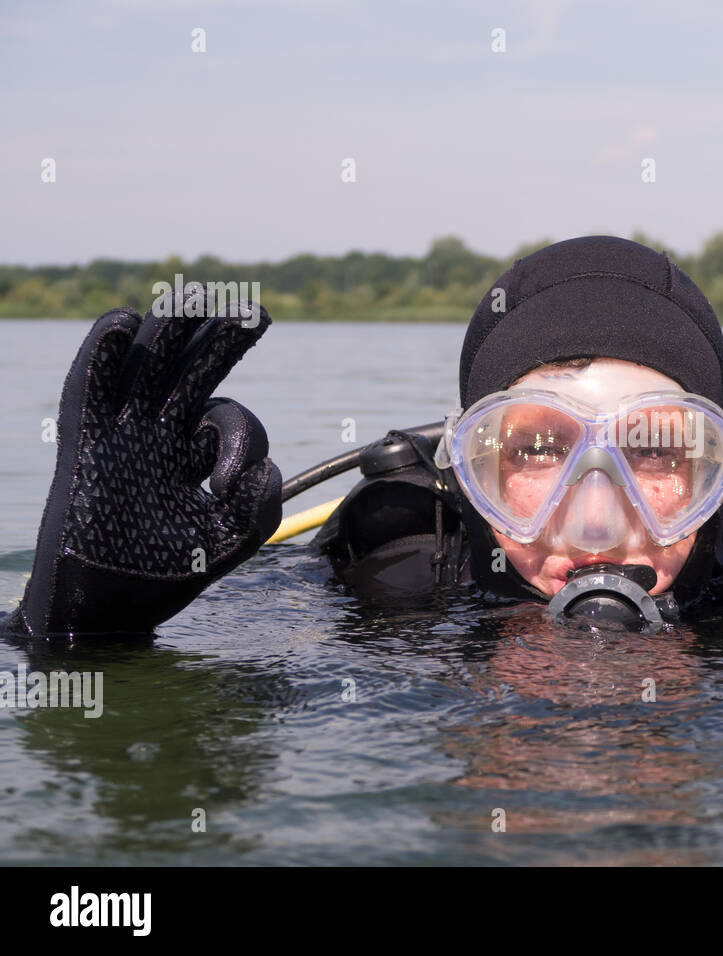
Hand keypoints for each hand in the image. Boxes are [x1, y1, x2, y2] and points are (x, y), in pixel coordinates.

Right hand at [16, 294, 280, 635]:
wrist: (106, 606)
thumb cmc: (166, 573)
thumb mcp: (230, 539)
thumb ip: (260, 505)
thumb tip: (260, 466)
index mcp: (196, 450)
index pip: (228, 418)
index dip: (239, 436)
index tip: (225, 479)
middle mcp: (160, 430)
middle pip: (191, 367)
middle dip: (218, 337)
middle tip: (251, 310)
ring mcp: (120, 430)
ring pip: (147, 362)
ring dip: (170, 327)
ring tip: (193, 296)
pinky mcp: (83, 439)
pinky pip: (91, 385)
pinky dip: (103, 352)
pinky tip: (124, 324)